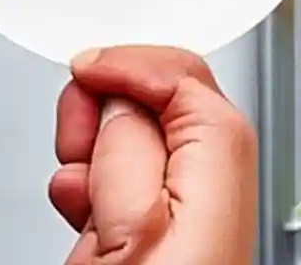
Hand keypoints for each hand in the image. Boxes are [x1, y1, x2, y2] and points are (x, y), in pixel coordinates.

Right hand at [49, 46, 257, 264]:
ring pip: (134, 142)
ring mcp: (184, 213)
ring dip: (92, 152)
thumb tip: (117, 103)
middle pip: (160, 105)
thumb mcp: (130, 223)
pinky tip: (82, 208)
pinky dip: (92, 184)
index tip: (87, 68)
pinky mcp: (157, 234)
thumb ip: (127, 148)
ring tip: (80, 188)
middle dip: (107, 109)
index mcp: (221, 174)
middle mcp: (212, 191)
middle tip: (79, 134)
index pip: (187, 80)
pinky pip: (122, 183)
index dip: (132, 65)